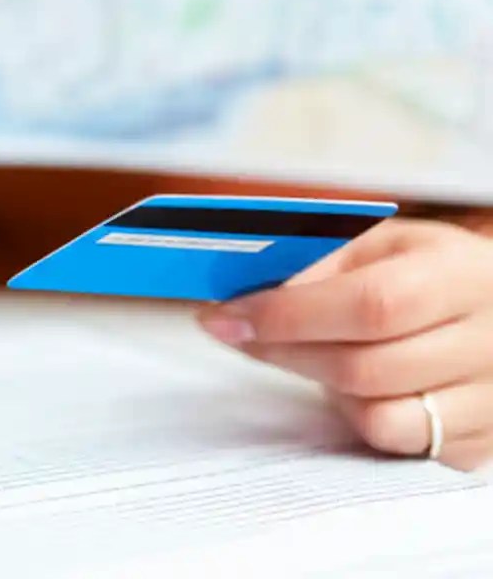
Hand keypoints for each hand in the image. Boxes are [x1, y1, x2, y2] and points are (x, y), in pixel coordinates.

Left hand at [197, 219, 492, 469]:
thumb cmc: (430, 272)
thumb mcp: (383, 245)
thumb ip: (322, 265)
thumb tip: (250, 298)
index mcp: (462, 276)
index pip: (371, 305)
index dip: (289, 316)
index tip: (227, 316)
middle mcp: (488, 342)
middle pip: (364, 368)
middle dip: (284, 352)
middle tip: (241, 334)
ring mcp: (489, 402)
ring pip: (379, 418)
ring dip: (325, 391)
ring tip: (315, 357)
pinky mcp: (479, 445)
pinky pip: (400, 449)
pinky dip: (363, 421)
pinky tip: (358, 389)